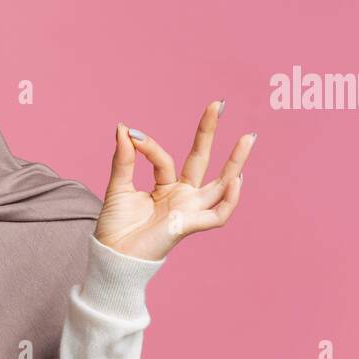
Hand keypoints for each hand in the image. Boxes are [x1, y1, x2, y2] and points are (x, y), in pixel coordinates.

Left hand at [94, 100, 253, 261]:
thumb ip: (124, 159)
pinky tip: (235, 180)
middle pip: (202, 162)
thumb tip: (124, 128)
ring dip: (235, 163)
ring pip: (220, 185)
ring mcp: (188, 211)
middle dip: (210, 134)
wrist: (110, 256)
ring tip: (248, 137)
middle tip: (219, 103)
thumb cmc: (114, 228)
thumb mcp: (118, 187)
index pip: (166, 160)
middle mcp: (181, 198)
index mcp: (165, 189)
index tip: (133, 135)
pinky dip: (229, 200)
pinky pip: (218, 214)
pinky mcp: (189, 226)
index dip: (151, 146)